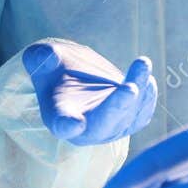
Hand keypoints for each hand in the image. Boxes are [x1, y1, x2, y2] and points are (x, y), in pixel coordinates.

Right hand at [23, 39, 156, 144]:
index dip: (68, 124)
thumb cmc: (54, 69)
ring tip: (142, 63)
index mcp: (58, 117)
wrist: (75, 75)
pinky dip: (147, 98)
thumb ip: (39, 57)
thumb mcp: (41, 59)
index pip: (62, 124)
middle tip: (130, 89)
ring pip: (128, 116)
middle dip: (117, 107)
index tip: (73, 124)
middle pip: (103, 124)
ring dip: (139, 93)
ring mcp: (109, 129)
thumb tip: (46, 58)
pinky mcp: (127, 122)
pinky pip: (141, 115)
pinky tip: (147, 78)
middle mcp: (85, 130)